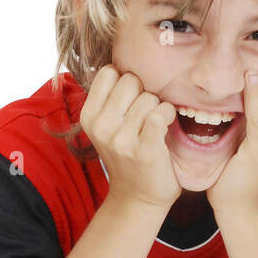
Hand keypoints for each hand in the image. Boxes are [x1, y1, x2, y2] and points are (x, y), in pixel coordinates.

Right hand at [80, 66, 179, 211]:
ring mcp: (121, 139)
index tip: (131, 101)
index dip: (126, 82)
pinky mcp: (143, 149)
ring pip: (149, 96)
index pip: (110, 72)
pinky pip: (160, 113)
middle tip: (144, 117)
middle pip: (131, 80)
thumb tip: (124, 58)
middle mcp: (101, 126)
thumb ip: (110, 97)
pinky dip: (167, 117)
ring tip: (154, 128)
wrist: (138, 198)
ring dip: (158, 108)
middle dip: (143, 93)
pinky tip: (165, 130)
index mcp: (89, 116)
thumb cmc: (128, 155)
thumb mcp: (108, 126)